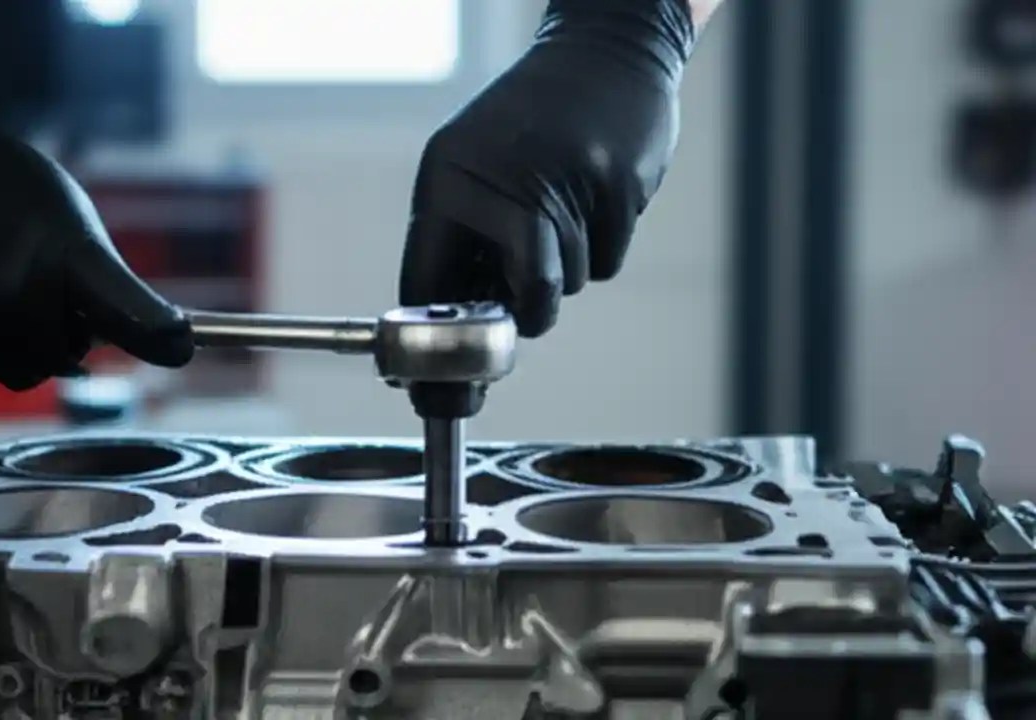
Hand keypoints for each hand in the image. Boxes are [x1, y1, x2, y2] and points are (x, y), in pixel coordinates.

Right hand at [0, 60, 192, 390]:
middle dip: (66, 329)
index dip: (167, 341)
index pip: (136, 320)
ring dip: (19, 343)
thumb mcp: (55, 200)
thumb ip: (98, 269)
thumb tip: (144, 332)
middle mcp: (14, 299)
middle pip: (72, 357)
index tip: (180, 346)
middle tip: (36, 278)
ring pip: (22, 374)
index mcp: (60, 254)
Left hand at [400, 0, 695, 336]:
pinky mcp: (615, 183)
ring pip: (568, 286)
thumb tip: (460, 344)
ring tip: (569, 199)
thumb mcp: (477, 167)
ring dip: (573, 263)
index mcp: (447, 177)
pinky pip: (609, 261)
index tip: (446, 391)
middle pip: (518, 299)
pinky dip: (607, 242)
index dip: (441, 345)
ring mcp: (560, 180)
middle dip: (531, 304)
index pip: (430, 282)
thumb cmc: (536, 122)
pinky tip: (599, 191)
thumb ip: (467, 243)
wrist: (603, 49)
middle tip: (539, 271)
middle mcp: (498, 179)